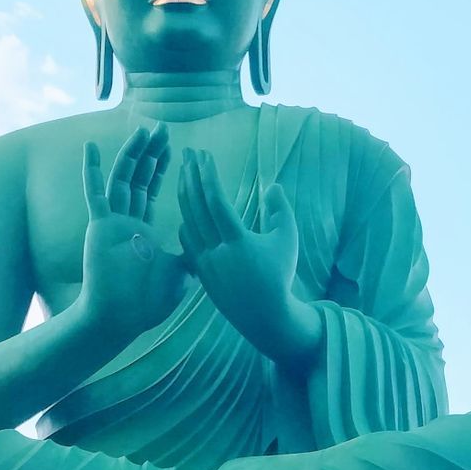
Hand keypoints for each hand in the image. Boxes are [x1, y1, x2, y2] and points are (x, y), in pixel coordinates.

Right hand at [77, 124, 188, 342]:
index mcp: (144, 231)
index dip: (163, 169)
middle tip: (162, 129)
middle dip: (151, 154)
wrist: (121, 319)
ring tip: (143, 131)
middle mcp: (127, 222)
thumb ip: (190, 256)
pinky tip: (91, 147)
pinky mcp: (100, 226)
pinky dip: (91, 170)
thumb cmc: (146, 303)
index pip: (153, 191)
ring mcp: (112, 222)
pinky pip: (95, 194)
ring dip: (132, 154)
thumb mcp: (179, 274)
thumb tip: (212, 249)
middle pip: (139, 179)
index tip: (175, 147)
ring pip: (122, 179)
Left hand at [178, 148, 320, 367]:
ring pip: (188, 223)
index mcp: (238, 242)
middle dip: (191, 177)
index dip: (208, 176)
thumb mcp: (287, 239)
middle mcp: (217, 252)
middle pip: (196, 208)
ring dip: (185, 196)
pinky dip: (185, 221)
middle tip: (187, 154)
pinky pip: (187, 242)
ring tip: (184, 173)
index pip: (216, 202)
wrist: (264, 315)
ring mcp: (205, 263)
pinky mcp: (201, 273)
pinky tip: (186, 207)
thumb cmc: (279, 274)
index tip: (203, 155)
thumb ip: (280, 210)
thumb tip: (272, 185)